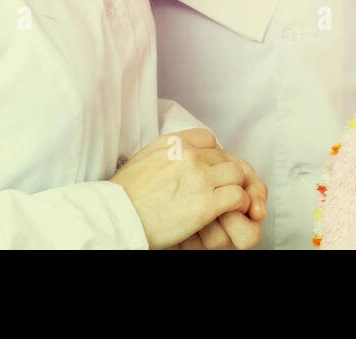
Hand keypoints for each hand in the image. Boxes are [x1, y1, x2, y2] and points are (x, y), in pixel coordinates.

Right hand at [110, 128, 266, 248]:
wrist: (117, 217)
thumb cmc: (124, 196)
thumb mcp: (143, 159)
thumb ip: (166, 153)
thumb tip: (176, 157)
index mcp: (172, 143)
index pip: (208, 139)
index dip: (212, 156)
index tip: (209, 170)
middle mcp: (188, 155)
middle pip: (224, 157)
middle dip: (225, 174)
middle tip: (221, 190)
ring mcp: (199, 177)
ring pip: (237, 174)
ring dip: (236, 187)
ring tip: (229, 202)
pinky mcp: (206, 203)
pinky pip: (238, 195)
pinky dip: (239, 204)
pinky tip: (230, 212)